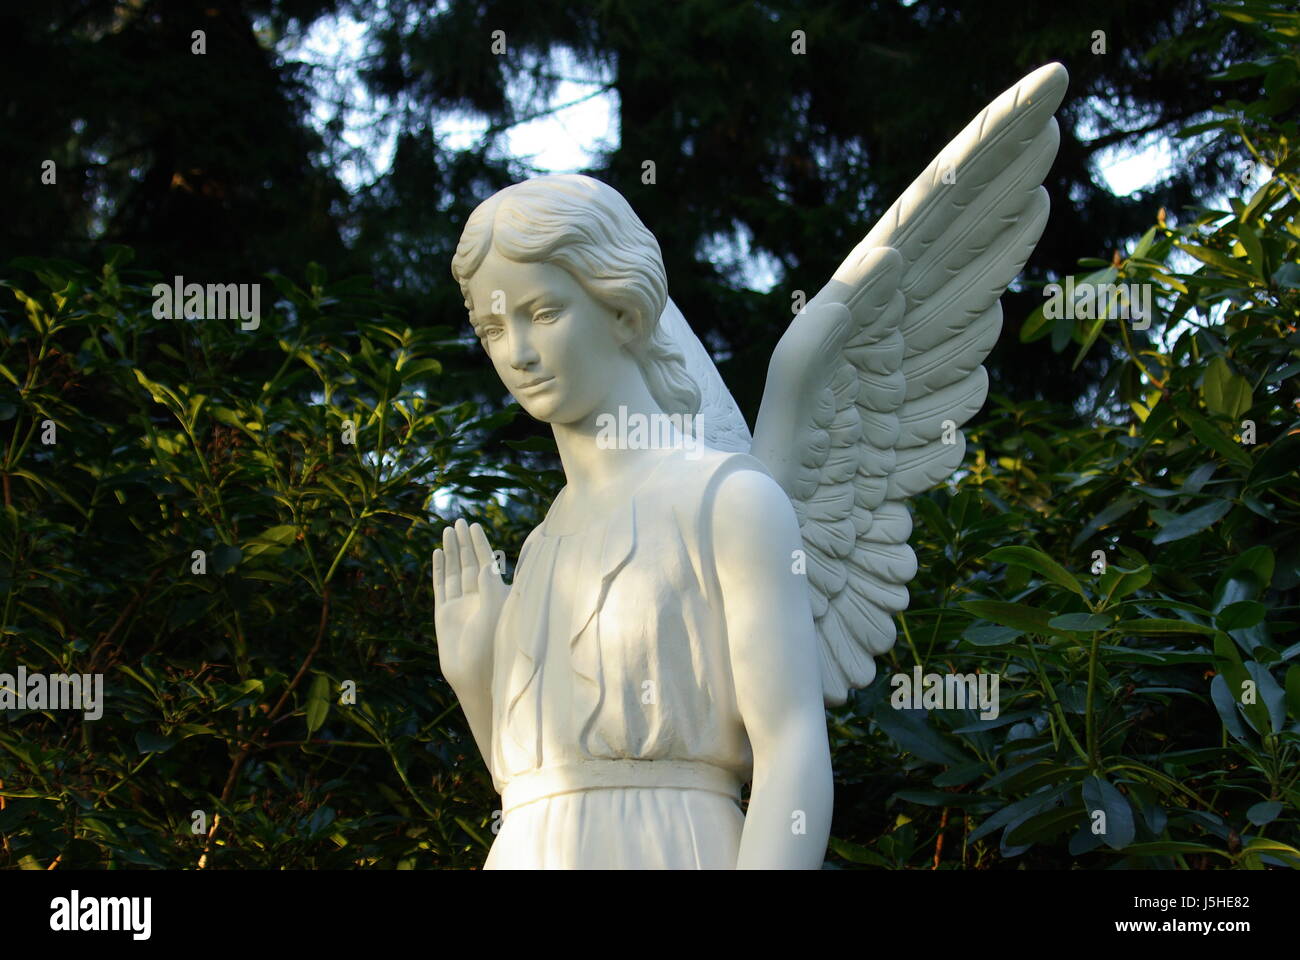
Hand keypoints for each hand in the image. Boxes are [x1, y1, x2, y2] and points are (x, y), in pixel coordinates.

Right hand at [433, 519, 509, 691]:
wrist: (474, 675)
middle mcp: (478, 597)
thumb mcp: (496, 611)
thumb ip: (491, 586)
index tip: (474, 526)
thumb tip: (489, 563)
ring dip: (451, 551)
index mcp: (495, 595)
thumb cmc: (493, 645)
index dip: (480, 544)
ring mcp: (460, 604)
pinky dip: (439, 569)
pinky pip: (441, 585)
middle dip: (465, 542)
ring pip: (454, 571)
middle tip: (459, 521)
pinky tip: (437, 553)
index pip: (486, 562)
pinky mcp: (444, 612)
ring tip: (447, 530)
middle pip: (469, 563)